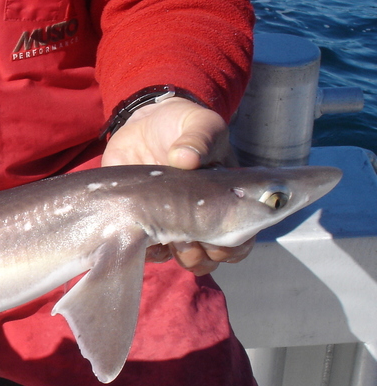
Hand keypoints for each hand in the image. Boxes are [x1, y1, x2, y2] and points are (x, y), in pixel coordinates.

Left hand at [102, 96, 252, 274]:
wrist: (144, 125)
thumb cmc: (182, 125)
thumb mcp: (198, 125)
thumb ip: (197, 139)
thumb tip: (185, 159)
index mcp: (226, 199)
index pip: (242, 238)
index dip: (235, 245)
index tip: (217, 232)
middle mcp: (203, 217)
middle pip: (213, 257)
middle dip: (203, 253)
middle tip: (187, 233)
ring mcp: (173, 223)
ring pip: (185, 260)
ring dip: (179, 256)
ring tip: (167, 235)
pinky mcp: (144, 223)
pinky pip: (151, 253)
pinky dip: (149, 251)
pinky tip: (144, 234)